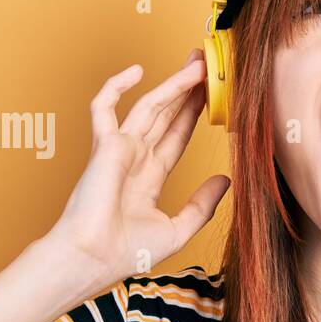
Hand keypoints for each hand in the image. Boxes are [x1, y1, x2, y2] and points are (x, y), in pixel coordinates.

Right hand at [44, 48, 230, 288]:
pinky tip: (137, 71)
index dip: (195, 115)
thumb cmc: (127, 252)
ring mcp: (119, 149)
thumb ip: (202, 205)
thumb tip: (226, 181)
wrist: (94, 259)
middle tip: (208, 64)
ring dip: (173, 83)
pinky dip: (115, 87)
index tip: (214, 96)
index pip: (178, 136)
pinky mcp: (104, 146)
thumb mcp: (178, 229)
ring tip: (197, 63)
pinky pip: (103, 108)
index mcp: (150, 177)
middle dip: (188, 90)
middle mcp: (135, 158)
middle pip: (167, 114)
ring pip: (150, 106)